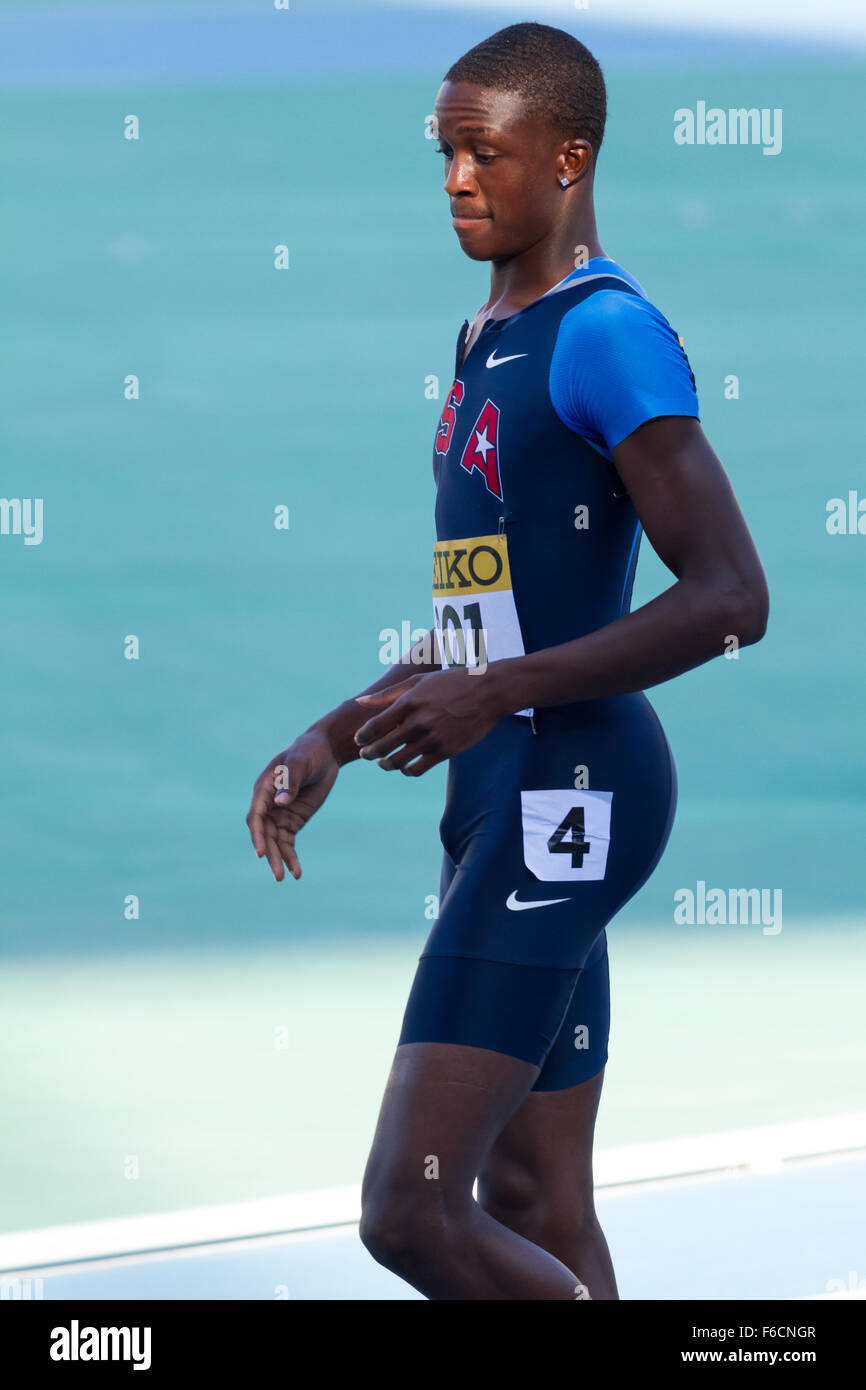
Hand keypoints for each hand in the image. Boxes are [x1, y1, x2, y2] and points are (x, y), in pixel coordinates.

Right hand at [246, 728, 338, 881]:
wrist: (324, 752)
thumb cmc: (308, 752)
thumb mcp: (300, 763)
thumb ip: (290, 782)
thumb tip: (280, 803)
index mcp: (263, 788)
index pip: (255, 816)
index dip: (257, 835)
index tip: (261, 852)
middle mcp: (268, 804)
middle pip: (264, 834)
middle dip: (270, 854)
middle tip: (278, 874)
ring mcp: (280, 814)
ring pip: (275, 842)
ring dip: (280, 859)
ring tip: (288, 877)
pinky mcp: (292, 820)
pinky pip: (288, 842)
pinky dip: (291, 856)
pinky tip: (296, 872)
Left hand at [353, 666, 500, 775]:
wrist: (488, 692)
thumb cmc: (451, 683)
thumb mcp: (418, 681)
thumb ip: (387, 695)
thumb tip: (360, 702)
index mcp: (408, 702)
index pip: (374, 726)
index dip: (362, 736)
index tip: (359, 740)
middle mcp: (417, 722)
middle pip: (382, 747)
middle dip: (369, 753)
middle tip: (365, 754)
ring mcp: (431, 738)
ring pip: (397, 762)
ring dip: (385, 764)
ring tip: (382, 763)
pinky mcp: (444, 751)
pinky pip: (417, 769)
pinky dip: (407, 771)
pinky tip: (405, 767)